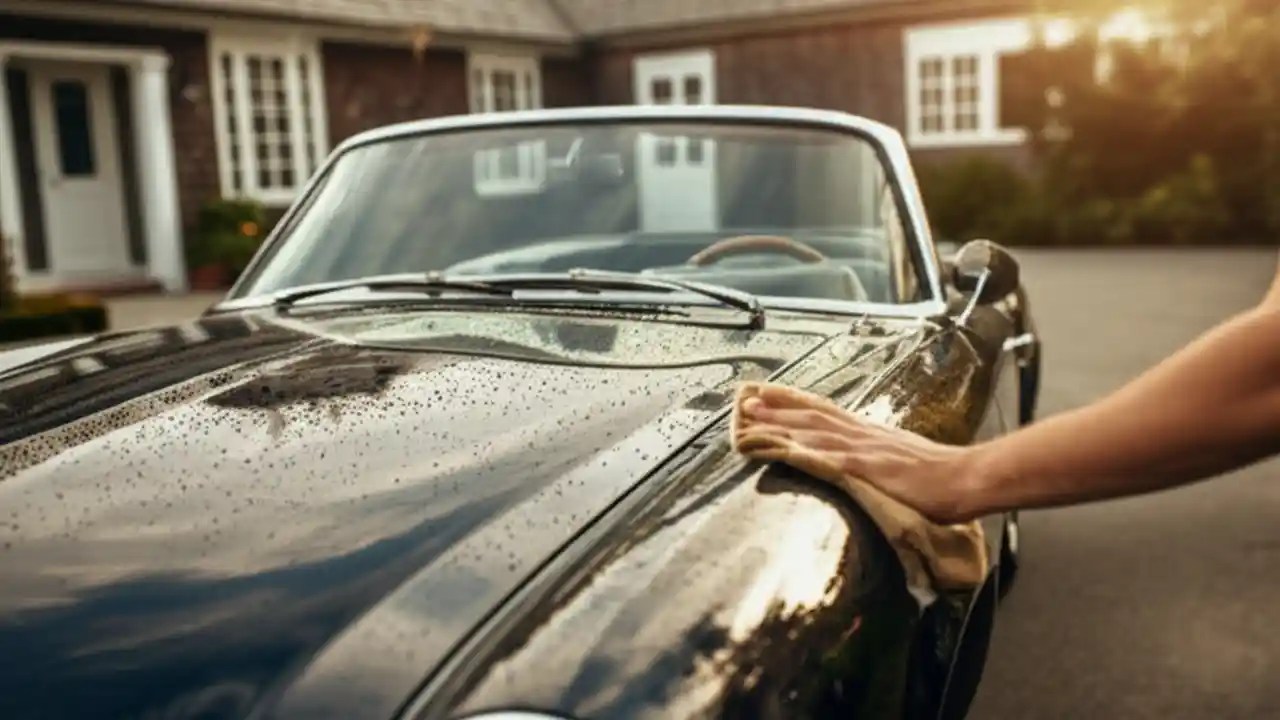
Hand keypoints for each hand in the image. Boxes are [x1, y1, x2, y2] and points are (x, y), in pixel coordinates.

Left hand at [740, 395, 982, 522]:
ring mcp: (861, 450)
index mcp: (868, 433)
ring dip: (777, 424)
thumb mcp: (901, 460)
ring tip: (749, 418)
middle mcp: (860, 434)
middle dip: (774, 409)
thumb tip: (861, 461)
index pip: (823, 411)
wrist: (966, 478)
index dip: (792, 402)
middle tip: (743, 401)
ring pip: (811, 432)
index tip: (766, 394)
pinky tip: (781, 448)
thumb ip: (877, 458)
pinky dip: (801, 451)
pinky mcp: (865, 469)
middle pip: (809, 417)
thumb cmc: (940, 476)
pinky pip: (826, 459)